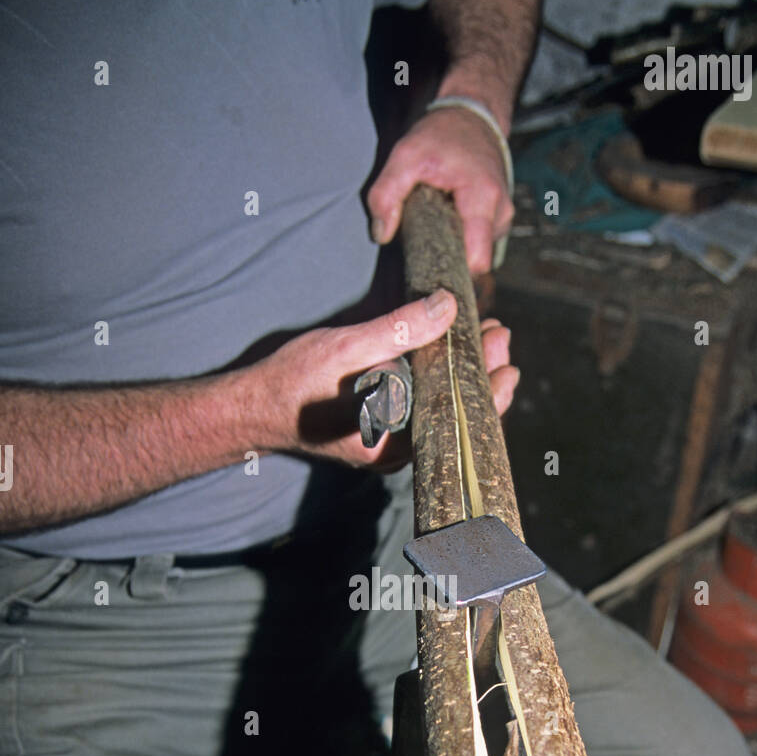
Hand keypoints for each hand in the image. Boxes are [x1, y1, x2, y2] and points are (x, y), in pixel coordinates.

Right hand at [254, 294, 517, 471]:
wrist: (251, 408)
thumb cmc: (291, 384)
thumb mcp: (345, 348)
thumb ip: (396, 329)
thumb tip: (446, 307)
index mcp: (392, 442)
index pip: (456, 419)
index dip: (486, 386)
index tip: (505, 355)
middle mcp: (395, 448)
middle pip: (454, 414)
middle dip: (480, 373)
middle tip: (500, 335)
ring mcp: (387, 439)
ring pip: (440, 408)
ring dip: (462, 371)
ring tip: (484, 338)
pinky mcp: (379, 425)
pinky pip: (422, 405)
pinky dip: (438, 377)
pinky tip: (448, 351)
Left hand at [367, 107, 513, 275]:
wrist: (472, 117)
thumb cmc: (443, 135)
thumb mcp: (405, 155)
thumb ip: (387, 194)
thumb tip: (381, 234)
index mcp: (482, 199)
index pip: (477, 261)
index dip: (453, 274)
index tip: (430, 272)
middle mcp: (499, 213)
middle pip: (474, 262)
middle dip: (448, 259)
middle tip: (424, 242)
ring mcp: (502, 218)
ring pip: (476, 253)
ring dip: (454, 246)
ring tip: (436, 224)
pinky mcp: (497, 219)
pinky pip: (478, 243)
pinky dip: (461, 237)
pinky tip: (448, 221)